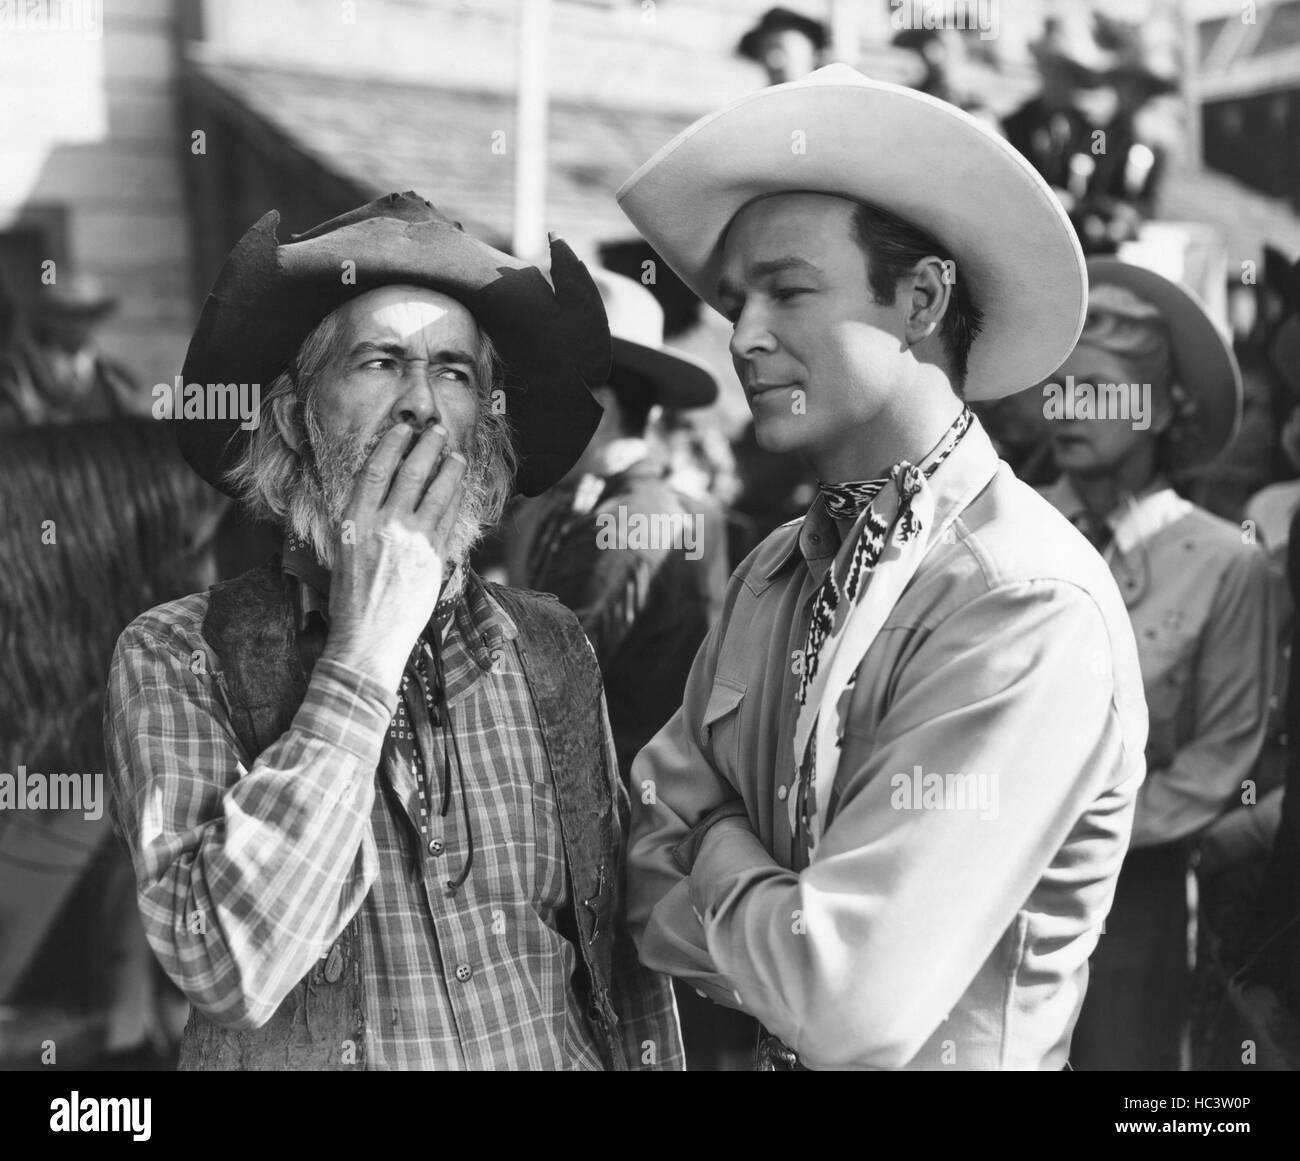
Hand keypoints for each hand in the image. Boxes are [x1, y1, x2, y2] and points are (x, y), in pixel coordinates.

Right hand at [322, 421, 466, 690]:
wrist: (367, 639)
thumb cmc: (352, 600)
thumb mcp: (344, 551)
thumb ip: (361, 521)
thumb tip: (379, 495)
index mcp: (354, 521)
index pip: (375, 470)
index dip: (391, 445)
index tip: (403, 429)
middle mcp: (383, 525)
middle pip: (410, 473)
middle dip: (426, 446)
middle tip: (436, 431)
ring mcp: (411, 540)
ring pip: (436, 491)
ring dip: (448, 467)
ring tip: (455, 454)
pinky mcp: (433, 557)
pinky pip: (449, 518)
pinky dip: (456, 497)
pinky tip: (460, 487)